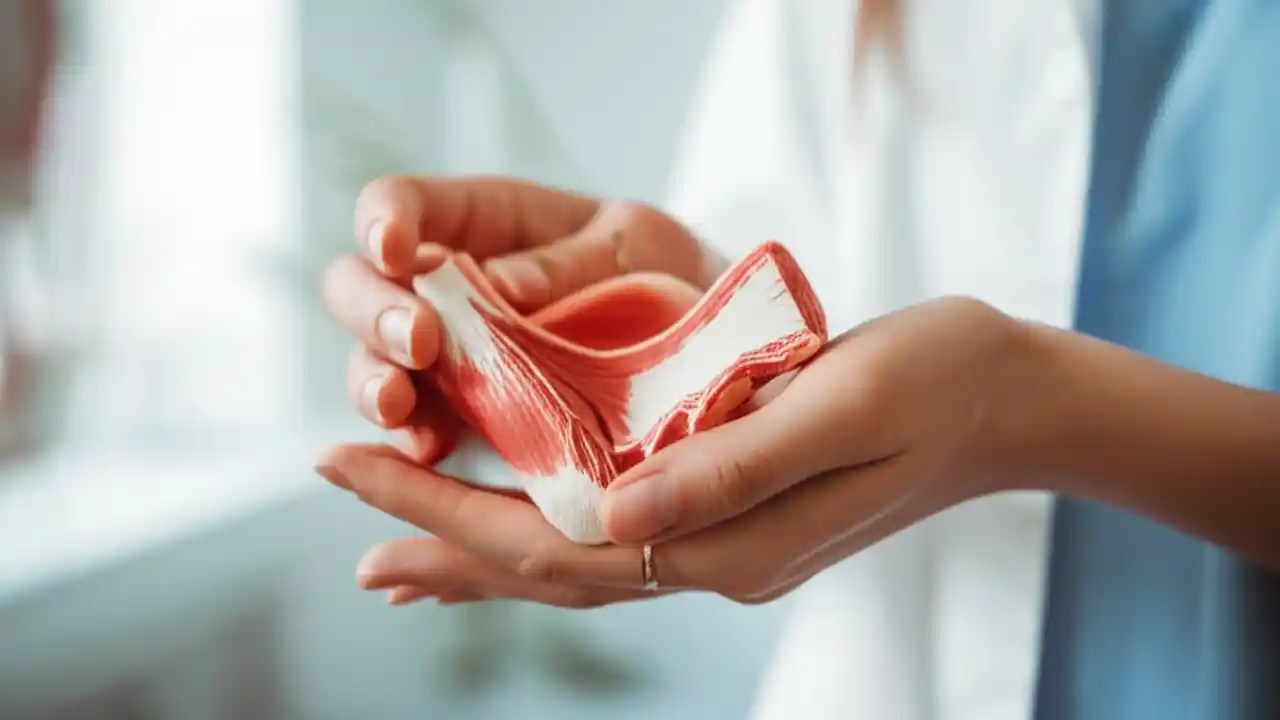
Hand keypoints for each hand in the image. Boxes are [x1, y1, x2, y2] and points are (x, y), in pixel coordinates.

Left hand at [316, 297, 1030, 606]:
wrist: (1009, 399)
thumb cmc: (936, 382)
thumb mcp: (843, 404)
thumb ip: (729, 463)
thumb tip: (608, 510)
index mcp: (730, 541)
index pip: (555, 544)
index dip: (445, 513)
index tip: (351, 476)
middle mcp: (714, 558)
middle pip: (548, 568)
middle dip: (439, 539)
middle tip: (344, 521)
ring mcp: (724, 544)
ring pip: (575, 561)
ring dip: (482, 551)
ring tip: (397, 553)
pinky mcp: (734, 509)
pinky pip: (615, 534)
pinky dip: (546, 531)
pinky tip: (517, 522)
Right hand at [320, 175, 722, 458]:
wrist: (702, 338)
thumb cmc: (663, 269)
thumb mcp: (632, 248)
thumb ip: (565, 265)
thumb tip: (497, 287)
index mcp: (478, 220)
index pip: (398, 205)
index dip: (382, 222)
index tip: (396, 249)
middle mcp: (442, 286)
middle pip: (359, 286)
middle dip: (372, 313)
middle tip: (414, 343)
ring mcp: (444, 356)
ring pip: (371, 363)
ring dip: (375, 384)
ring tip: (403, 409)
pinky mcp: (460, 416)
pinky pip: (412, 427)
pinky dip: (409, 441)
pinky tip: (428, 450)